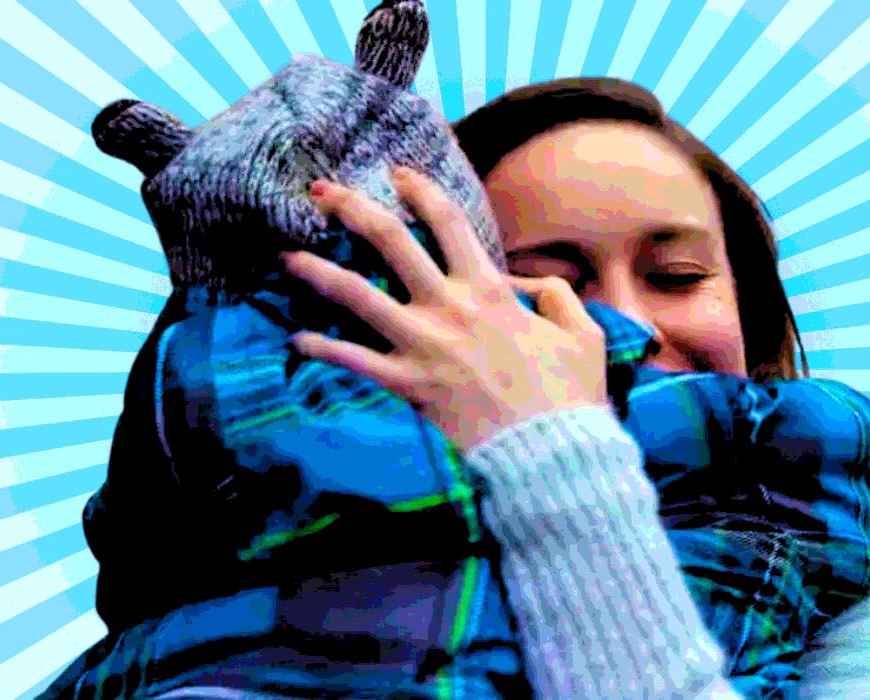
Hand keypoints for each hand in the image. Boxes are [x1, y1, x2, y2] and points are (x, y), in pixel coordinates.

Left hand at [281, 167, 607, 449]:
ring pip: (359, 296)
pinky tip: (297, 340)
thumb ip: (556, 296)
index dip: (420, 191)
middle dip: (351, 209)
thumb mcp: (582, 332)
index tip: (397, 174)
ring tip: (288, 256)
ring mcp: (425, 345)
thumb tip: (533, 284)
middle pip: (390, 242)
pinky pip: (356, 362)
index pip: (448, 222)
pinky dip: (324, 350)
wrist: (551, 450)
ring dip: (319, 272)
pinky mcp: (410, 385)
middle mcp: (450, 307)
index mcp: (490, 290)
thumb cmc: (569, 395)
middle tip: (320, 192)